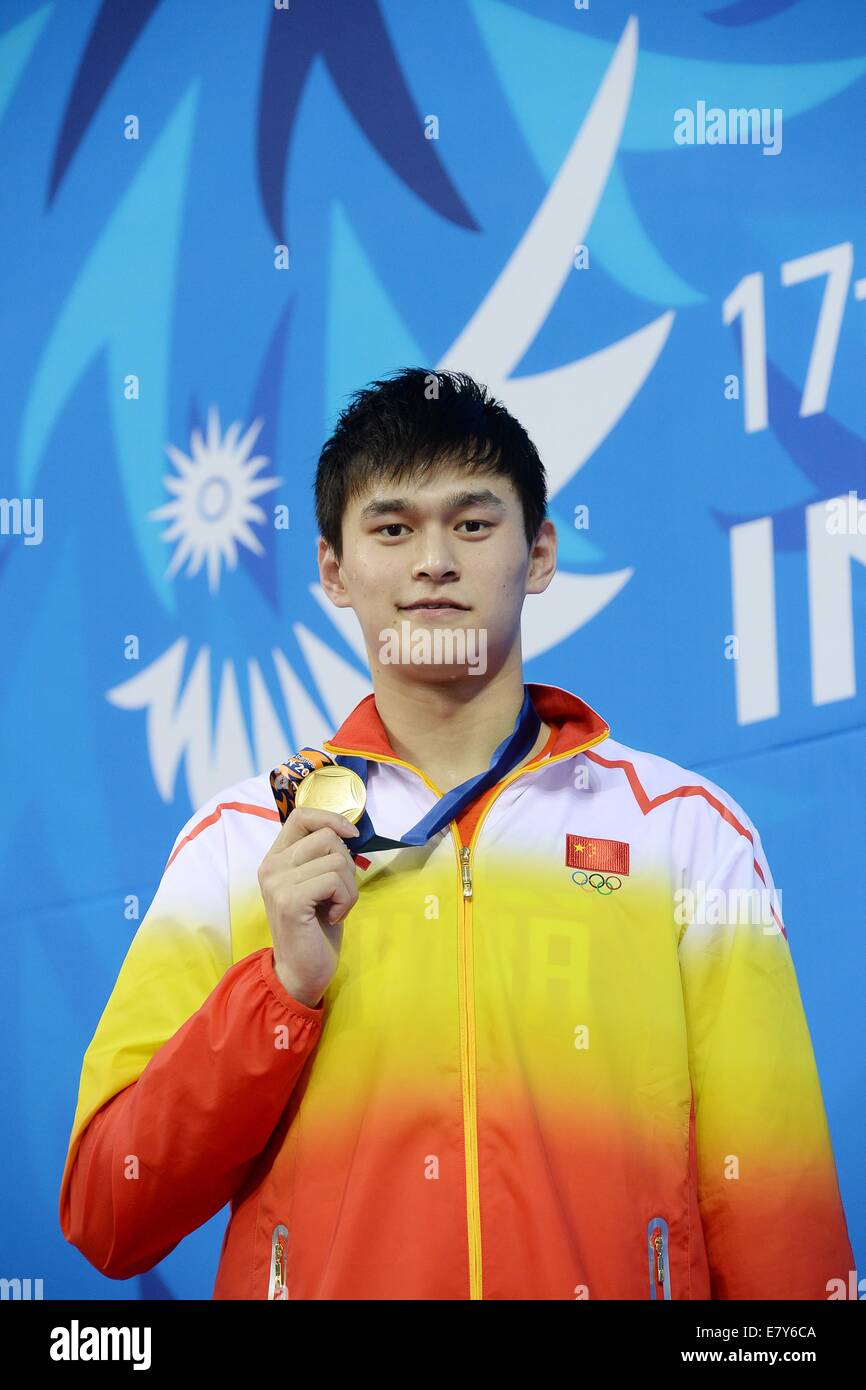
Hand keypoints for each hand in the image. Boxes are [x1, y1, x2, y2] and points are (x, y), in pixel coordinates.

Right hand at [257, 807, 359, 1007]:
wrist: (301, 972)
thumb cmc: (315, 927)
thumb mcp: (317, 883)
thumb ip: (322, 856)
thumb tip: (348, 830)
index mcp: (275, 858)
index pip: (301, 815)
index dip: (331, 818)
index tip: (351, 835)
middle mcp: (270, 866)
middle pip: (326, 836)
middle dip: (346, 864)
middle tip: (338, 894)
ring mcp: (277, 883)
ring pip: (336, 860)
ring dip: (349, 887)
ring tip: (335, 908)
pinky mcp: (290, 900)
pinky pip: (336, 881)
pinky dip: (346, 900)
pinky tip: (333, 917)